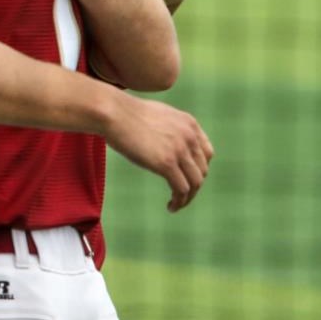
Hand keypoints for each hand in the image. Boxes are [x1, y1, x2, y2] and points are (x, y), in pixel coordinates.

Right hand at [102, 95, 213, 212]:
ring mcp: (179, 150)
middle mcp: (189, 137)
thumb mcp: (155, 115)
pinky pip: (181, 189)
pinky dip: (179, 201)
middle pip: (202, 170)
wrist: (113, 112)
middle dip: (192, 185)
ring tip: (175, 205)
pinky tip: (170, 206)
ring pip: (195, 183)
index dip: (199, 169)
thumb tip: (163, 142)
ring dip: (187, 198)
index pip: (207, 153)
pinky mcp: (166, 163)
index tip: (186, 178)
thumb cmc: (124, 113)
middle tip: (178, 195)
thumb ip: (167, 128)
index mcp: (189, 124)